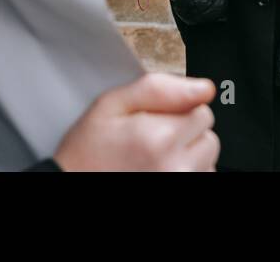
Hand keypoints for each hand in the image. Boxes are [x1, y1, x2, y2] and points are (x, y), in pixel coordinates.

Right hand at [52, 72, 218, 171]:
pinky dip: (186, 171)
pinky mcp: (183, 191)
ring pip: (207, 158)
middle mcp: (177, 167)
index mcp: (160, 137)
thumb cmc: (88, 150)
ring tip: (155, 157)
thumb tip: (203, 88)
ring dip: (188, 154)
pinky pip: (202, 175)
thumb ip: (158, 89)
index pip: (202, 109)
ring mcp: (182, 183)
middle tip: (152, 137)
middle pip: (207, 134)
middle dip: (185, 131)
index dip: (177, 108)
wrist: (72, 183)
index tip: (153, 118)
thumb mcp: (112, 104)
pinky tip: (160, 169)